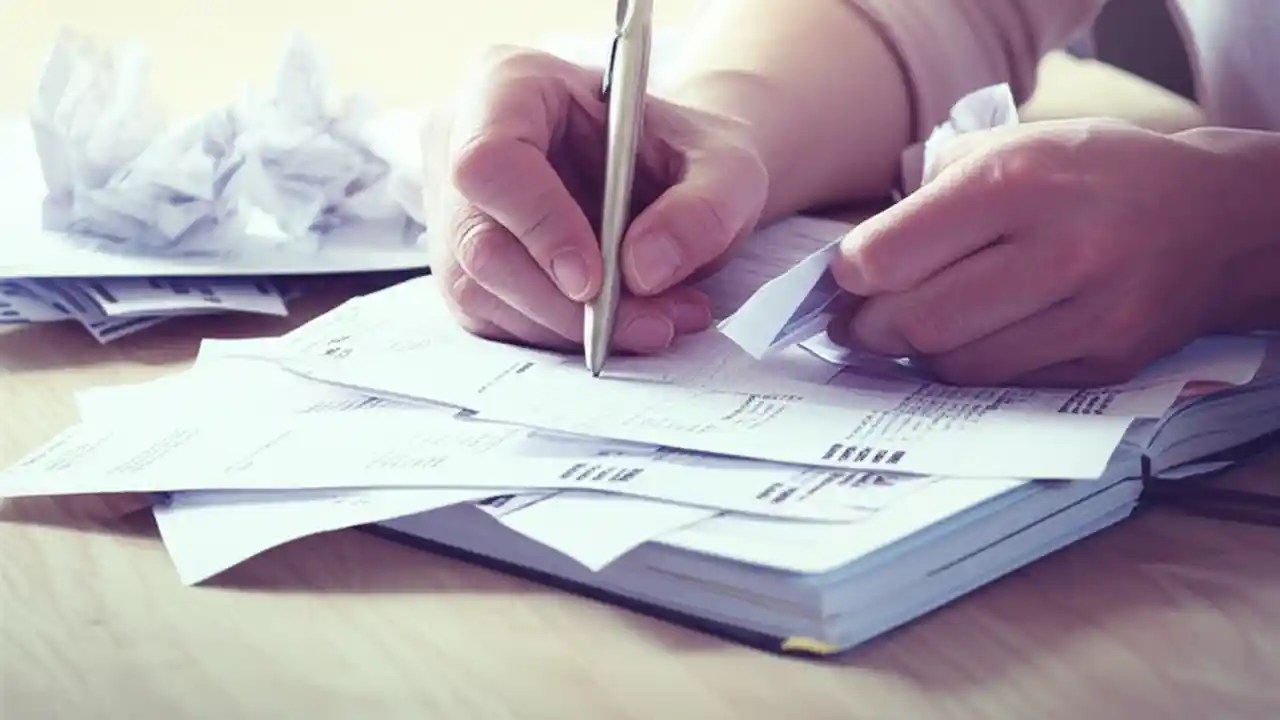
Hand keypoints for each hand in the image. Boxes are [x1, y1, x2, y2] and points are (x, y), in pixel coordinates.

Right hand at [421, 47, 767, 353]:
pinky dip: (563, 336)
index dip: (537, 225)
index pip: (490, 161)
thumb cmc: (686, 153)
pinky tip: (623, 324)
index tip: (595, 280)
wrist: (672, 177)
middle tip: (648, 324)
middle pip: (479, 243)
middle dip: (565, 303)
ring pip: (483, 293)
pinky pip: (497, 320)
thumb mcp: (727, 166)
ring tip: (657, 323)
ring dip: (572, 328)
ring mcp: (455, 211)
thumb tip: (642, 270)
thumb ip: (702, 210)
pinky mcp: (467, 269)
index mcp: (510, 85)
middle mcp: (461, 143)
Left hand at [829, 119, 1253, 386]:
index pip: (888, 255)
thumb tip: (858, 259)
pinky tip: (967, 341)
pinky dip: (968, 368)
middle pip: (915, 322)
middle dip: (867, 329)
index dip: (849, 277)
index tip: (845, 278)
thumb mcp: (1013, 144)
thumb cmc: (1094, 175)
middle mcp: (1056, 248)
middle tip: (856, 323)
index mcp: (1016, 180)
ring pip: (954, 365)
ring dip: (913, 355)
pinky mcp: (1105, 361)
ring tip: (908, 332)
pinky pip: (1003, 383)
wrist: (1217, 218)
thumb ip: (931, 191)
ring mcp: (1088, 313)